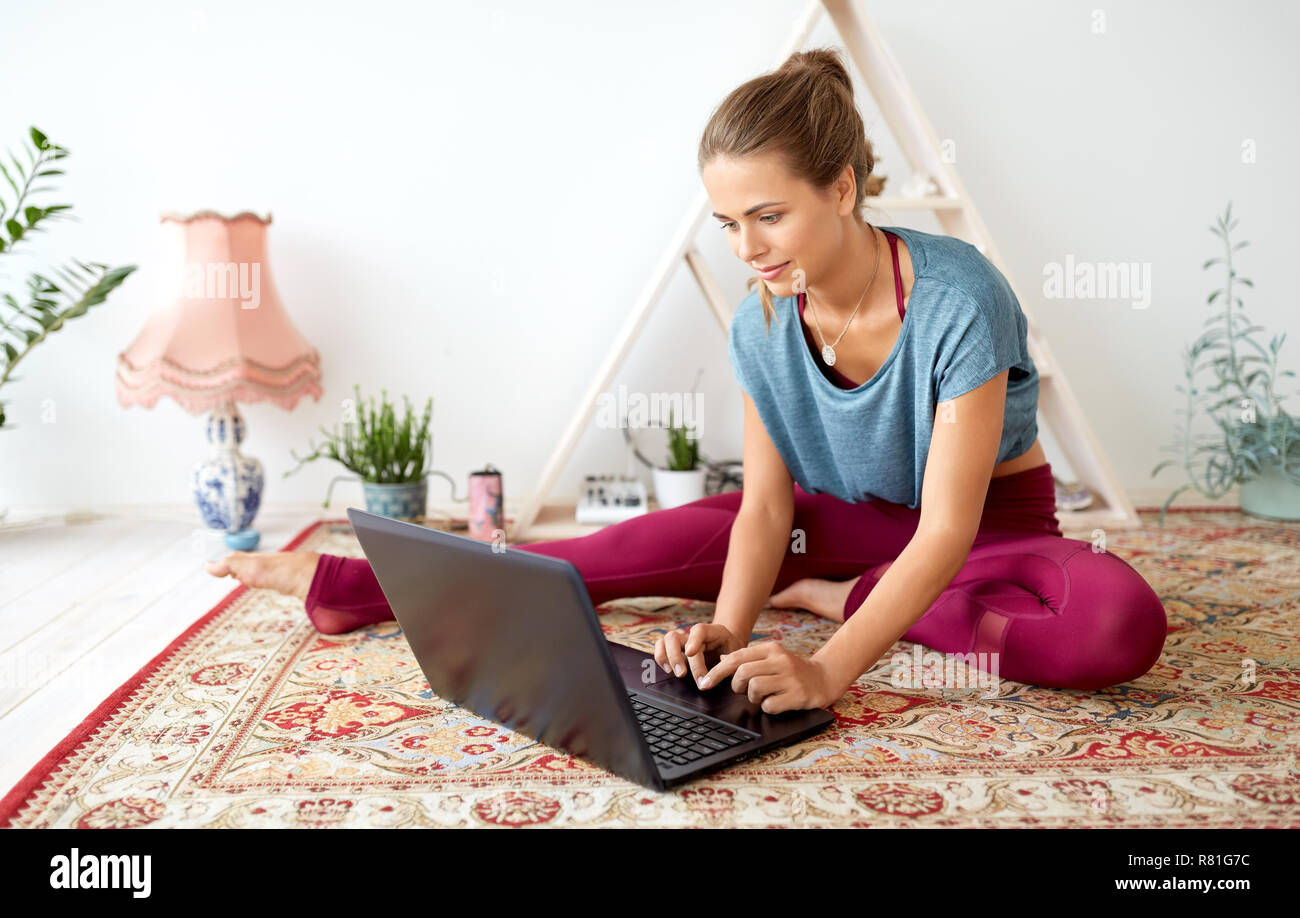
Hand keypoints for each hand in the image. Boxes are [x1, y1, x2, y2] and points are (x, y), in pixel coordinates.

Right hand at [655, 623, 745, 687]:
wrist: (728, 642)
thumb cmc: (731, 649)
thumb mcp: (736, 652)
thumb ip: (730, 662)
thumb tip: (722, 674)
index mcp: (710, 631)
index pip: (698, 630)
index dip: (693, 640)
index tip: (690, 653)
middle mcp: (693, 635)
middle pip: (676, 638)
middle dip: (677, 657)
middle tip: (683, 674)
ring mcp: (683, 641)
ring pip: (666, 641)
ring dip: (667, 658)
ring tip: (675, 673)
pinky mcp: (676, 648)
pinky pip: (661, 647)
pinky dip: (661, 658)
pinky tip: (668, 670)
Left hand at [696, 641, 842, 713]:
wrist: (825, 678)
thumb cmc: (792, 670)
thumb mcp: (772, 658)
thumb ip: (748, 658)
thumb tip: (721, 659)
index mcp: (772, 649)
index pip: (736, 657)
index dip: (717, 671)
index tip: (704, 683)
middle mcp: (781, 660)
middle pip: (742, 673)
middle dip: (736, 686)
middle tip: (742, 691)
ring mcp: (790, 678)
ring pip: (754, 689)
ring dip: (753, 697)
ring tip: (763, 696)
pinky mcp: (798, 696)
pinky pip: (769, 705)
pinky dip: (767, 707)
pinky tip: (776, 702)